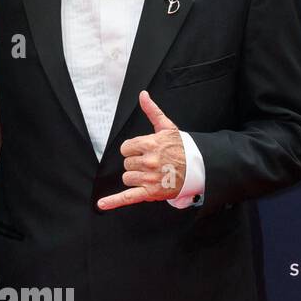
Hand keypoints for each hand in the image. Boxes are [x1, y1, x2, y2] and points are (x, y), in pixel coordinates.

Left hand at [97, 91, 185, 209]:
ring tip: (152, 175)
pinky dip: (113, 202)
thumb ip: (152, 111)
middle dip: (136, 164)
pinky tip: (102, 204)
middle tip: (152, 163)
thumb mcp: (167, 127)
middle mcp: (149, 161)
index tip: (145, 151)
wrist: (198, 167)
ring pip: (127, 178)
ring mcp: (149, 177)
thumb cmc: (182, 147)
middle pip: (127, 164)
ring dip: (136, 178)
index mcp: (150, 144)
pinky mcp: (151, 192)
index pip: (126, 148)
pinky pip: (128, 197)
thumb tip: (143, 95)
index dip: (133, 150)